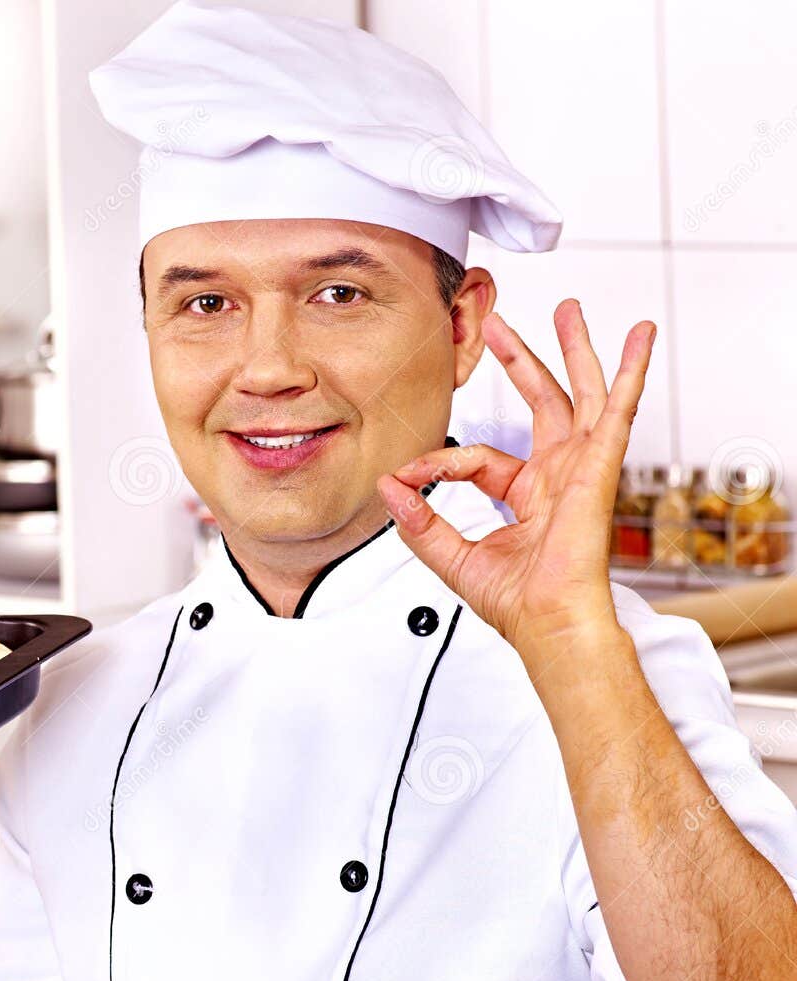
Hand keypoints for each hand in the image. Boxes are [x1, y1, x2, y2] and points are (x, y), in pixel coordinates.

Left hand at [376, 300, 655, 658]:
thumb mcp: (451, 556)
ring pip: (583, 394)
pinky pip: (619, 410)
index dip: (439, 461)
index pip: (479, 457)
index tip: (407, 474)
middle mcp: (559, 476)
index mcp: (529, 495)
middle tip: (502, 325)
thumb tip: (389, 485)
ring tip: (572, 310)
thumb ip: (419, 521)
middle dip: (524, 360)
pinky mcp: (599, 467)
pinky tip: (638, 339)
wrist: (548, 622)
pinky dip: (630, 372)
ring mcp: (583, 468)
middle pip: (544, 403)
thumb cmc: (517, 603)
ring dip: (577, 350)